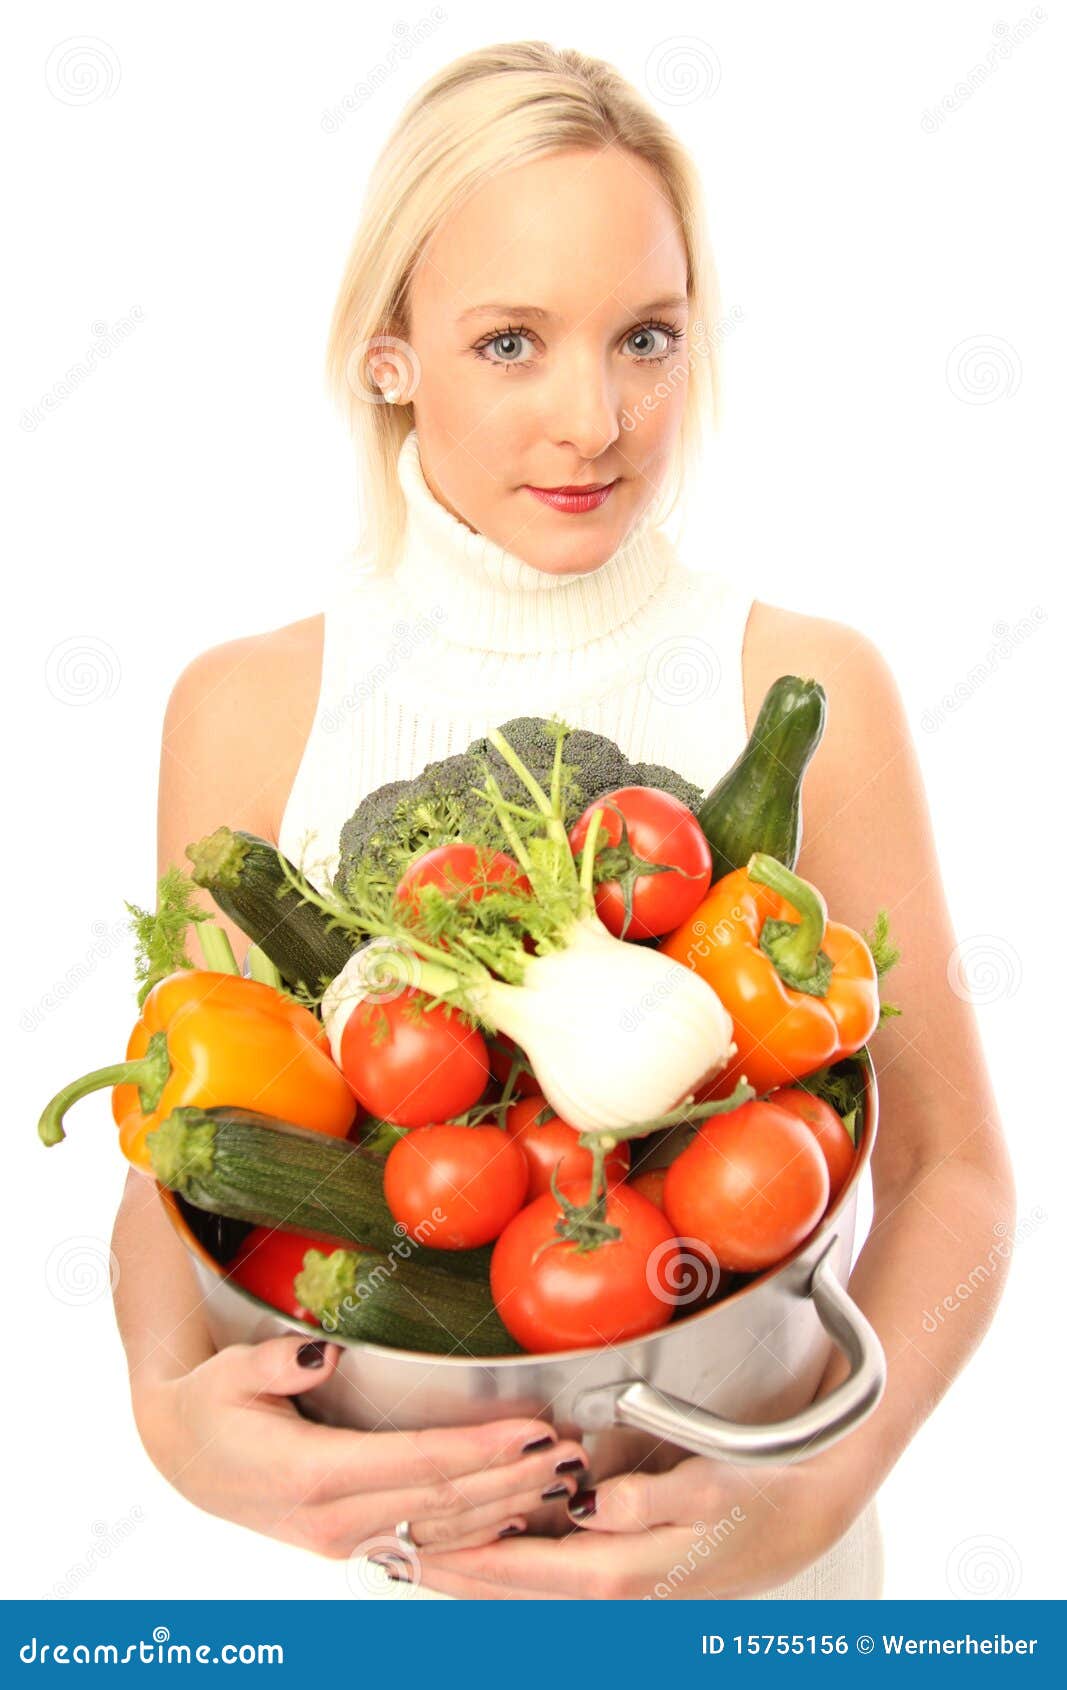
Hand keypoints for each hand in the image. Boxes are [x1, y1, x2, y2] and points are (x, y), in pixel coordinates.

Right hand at [133, 1333, 590, 1560]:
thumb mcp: (229, 1373)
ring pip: (444, 1532)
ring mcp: (346, 1539)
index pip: (416, 1465)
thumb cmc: (209, 1406)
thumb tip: (319, 1351)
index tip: (532, 1429)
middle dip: (514, 1477)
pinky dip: (478, 1535)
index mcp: (312, 1475)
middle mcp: (335, 1519)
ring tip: (563, 1478)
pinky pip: (426, 1547)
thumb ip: (276, 1364)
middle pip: (444, 1502)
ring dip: (509, 1505)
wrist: (180, 1458)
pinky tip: (515, 1517)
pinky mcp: (354, 1542)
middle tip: (571, 1452)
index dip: (480, 1449)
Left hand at [407, 1446, 866, 1598]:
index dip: (465, 1559)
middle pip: (516, 1590)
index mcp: (624, 1573)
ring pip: (534, 1584)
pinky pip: (560, 1572)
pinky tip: (499, 1536)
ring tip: (425, 1547)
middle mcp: (617, 1589)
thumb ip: (646, 1500)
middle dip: (456, 1570)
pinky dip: (519, 1561)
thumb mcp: (709, 1487)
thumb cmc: (764, 1488)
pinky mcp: (636, 1568)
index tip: (412, 1543)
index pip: (523, 1572)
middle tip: (393, 1548)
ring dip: (482, 1568)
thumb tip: (591, 1504)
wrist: (818, 1504)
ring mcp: (627, 1583)